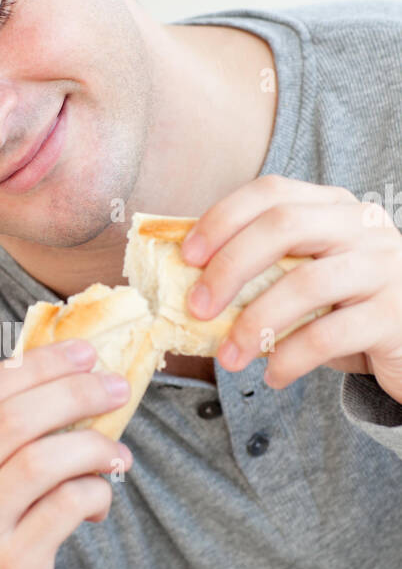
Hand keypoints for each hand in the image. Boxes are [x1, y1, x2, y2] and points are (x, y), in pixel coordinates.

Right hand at [0, 339, 132, 568]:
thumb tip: (72, 371)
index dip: (42, 365)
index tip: (87, 354)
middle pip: (14, 420)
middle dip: (76, 394)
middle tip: (117, 389)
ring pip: (42, 461)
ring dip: (93, 448)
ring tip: (117, 455)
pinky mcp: (11, 566)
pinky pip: (66, 507)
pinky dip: (96, 494)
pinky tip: (100, 502)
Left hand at [179, 173, 401, 403]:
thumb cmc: (347, 310)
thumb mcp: (306, 278)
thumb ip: (264, 269)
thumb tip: (187, 281)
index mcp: (333, 207)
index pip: (271, 192)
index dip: (222, 219)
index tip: (187, 257)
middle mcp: (362, 226)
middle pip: (284, 226)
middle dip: (230, 267)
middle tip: (197, 308)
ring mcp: (384, 266)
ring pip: (306, 283)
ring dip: (254, 323)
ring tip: (229, 358)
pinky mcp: (395, 315)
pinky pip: (329, 335)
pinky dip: (290, 358)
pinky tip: (273, 376)